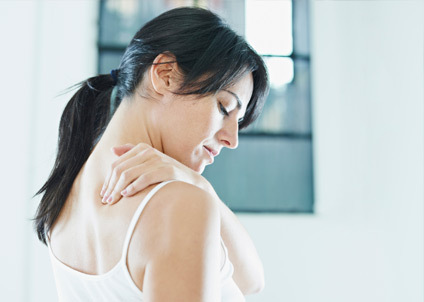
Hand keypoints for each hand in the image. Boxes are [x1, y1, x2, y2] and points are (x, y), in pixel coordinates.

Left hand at [100, 143, 214, 203]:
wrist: (192, 183)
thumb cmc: (167, 176)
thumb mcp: (150, 162)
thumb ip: (132, 154)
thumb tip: (113, 149)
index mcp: (142, 149)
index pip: (117, 164)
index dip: (108, 180)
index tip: (104, 194)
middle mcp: (149, 152)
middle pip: (120, 169)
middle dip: (111, 186)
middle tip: (107, 201)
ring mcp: (159, 160)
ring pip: (129, 174)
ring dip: (118, 189)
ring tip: (114, 201)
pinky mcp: (167, 170)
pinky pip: (144, 178)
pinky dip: (133, 187)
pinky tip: (127, 195)